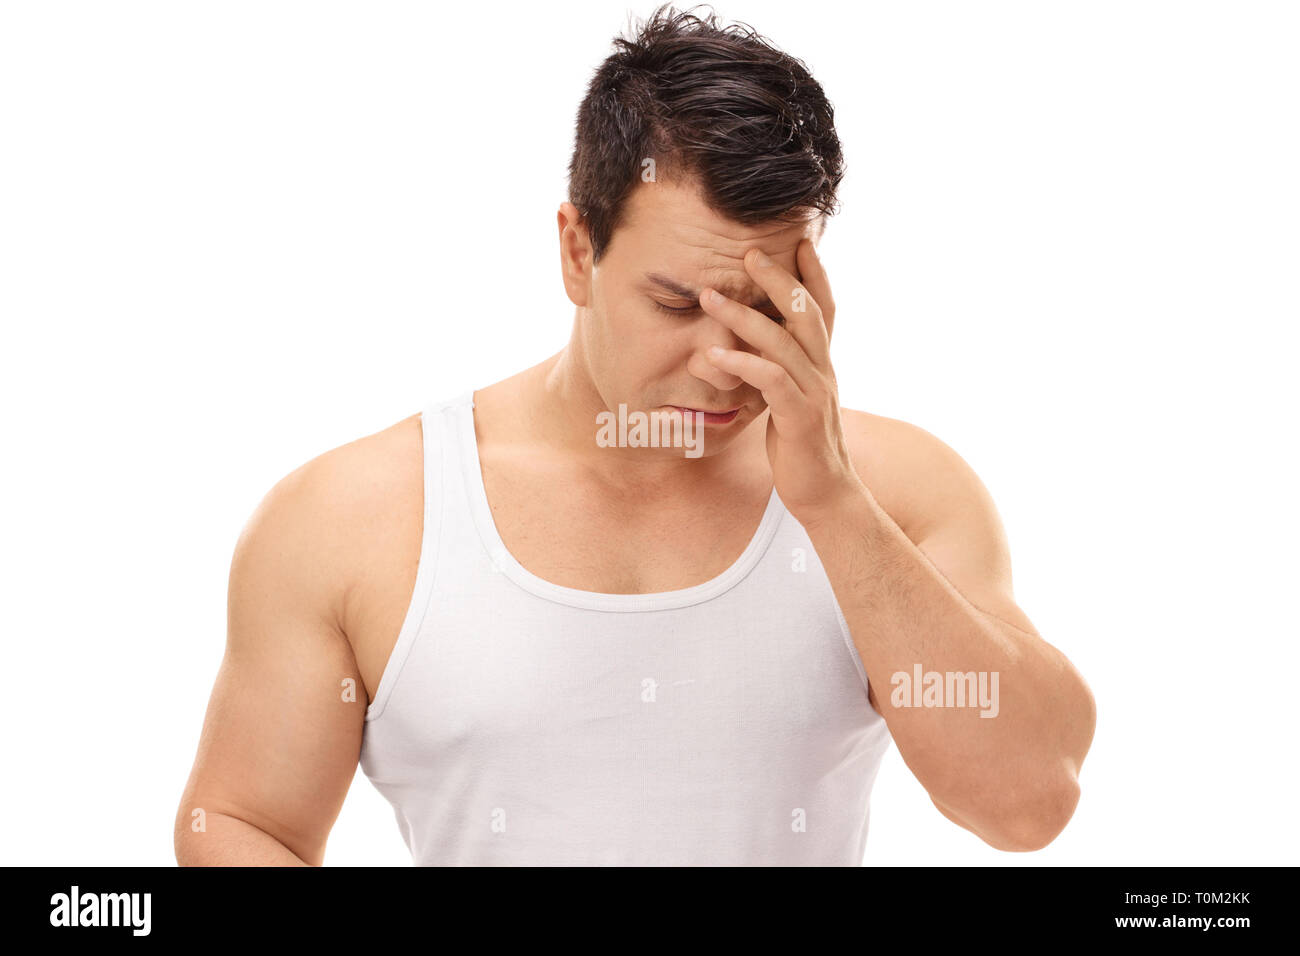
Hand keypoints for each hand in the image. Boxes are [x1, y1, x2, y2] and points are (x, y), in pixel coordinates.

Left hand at [702, 238, 867, 528]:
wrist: (825, 495)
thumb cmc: (800, 446)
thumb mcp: (788, 399)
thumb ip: (776, 370)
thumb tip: (750, 347)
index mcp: (820, 363)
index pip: (822, 308)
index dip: (813, 273)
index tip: (798, 239)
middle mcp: (823, 371)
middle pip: (805, 311)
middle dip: (777, 278)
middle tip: (747, 251)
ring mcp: (815, 393)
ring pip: (783, 341)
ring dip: (743, 315)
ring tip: (709, 297)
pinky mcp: (800, 418)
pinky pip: (772, 382)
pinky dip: (742, 364)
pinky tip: (713, 355)